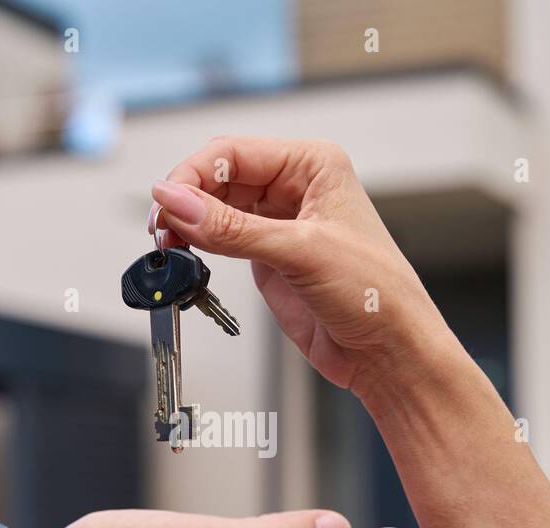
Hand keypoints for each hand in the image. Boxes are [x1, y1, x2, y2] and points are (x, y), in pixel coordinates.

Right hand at [148, 136, 455, 396]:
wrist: (388, 353)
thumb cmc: (376, 295)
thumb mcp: (300, 252)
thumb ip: (232, 228)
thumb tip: (176, 201)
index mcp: (313, 166)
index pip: (234, 152)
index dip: (194, 175)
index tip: (165, 202)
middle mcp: (296, 188)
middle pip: (219, 178)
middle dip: (186, 200)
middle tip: (162, 229)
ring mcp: (279, 224)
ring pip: (215, 209)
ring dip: (189, 224)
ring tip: (169, 244)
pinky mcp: (268, 257)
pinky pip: (221, 240)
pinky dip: (199, 246)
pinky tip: (187, 255)